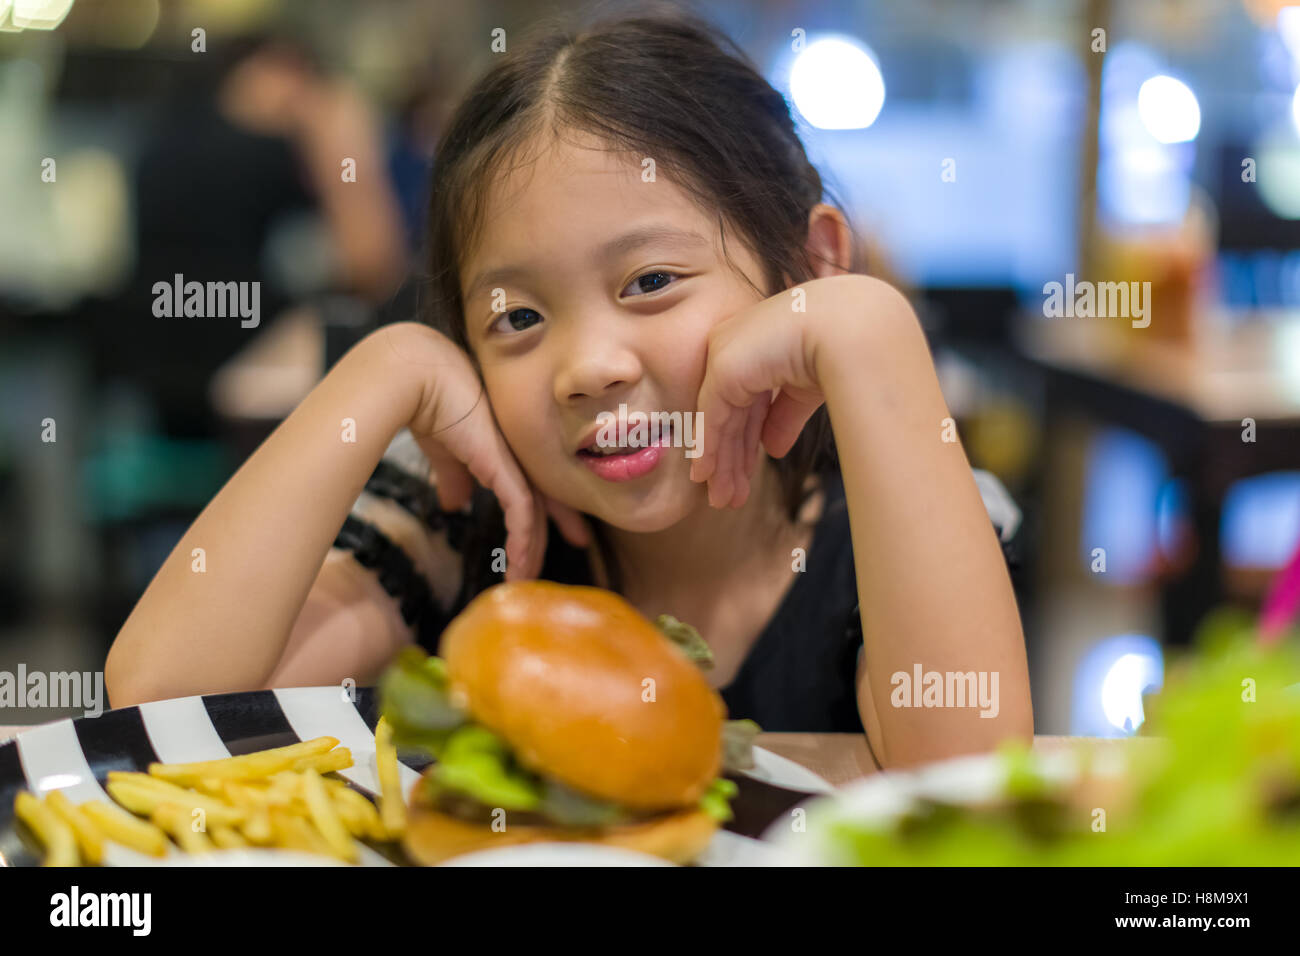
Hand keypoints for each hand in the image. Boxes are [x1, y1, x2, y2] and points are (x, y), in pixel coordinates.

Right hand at [396, 327, 590, 581]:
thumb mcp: (446, 452)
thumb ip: (455, 477)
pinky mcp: (505, 469)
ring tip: (527, 578)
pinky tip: (519, 567)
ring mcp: (516, 460)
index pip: (537, 476)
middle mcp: (520, 452)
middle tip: (580, 542)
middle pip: (548, 493)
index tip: (566, 520)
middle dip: (564, 520)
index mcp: (509, 445)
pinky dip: (523, 544)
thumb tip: (454, 505)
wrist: (421, 378)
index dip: (552, 500)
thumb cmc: (430, 404)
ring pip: (536, 513)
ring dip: (532, 549)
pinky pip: (523, 515)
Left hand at [690, 279, 842, 508]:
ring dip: (720, 463)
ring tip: (721, 499)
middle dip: (730, 458)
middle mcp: (734, 343)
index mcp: (757, 342)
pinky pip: (711, 417)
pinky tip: (705, 476)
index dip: (745, 440)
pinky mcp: (722, 369)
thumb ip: (783, 417)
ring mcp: (725, 353)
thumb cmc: (839, 351)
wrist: (849, 331)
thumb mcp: (806, 389)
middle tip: (727, 496)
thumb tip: (772, 450)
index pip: (745, 400)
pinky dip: (708, 449)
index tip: (743, 474)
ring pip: (718, 419)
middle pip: (730, 413)